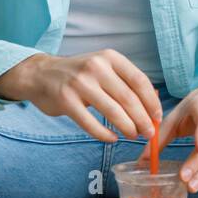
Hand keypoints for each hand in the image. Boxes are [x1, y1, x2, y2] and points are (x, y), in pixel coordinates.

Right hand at [0, 50, 161, 143]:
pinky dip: (104, 134)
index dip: (152, 101)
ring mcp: (80, 83)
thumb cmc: (79, 75)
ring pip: (112, 111)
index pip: (139, 81)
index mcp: (110, 57)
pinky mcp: (65, 99)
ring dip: (127, 127)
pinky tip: (112, 139)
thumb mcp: (103, 68)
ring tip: (133, 136)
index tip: (158, 117)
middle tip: (149, 133)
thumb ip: (124, 82)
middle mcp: (96, 67)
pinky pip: (90, 122)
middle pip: (128, 98)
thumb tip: (151, 106)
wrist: (40, 74)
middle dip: (143, 119)